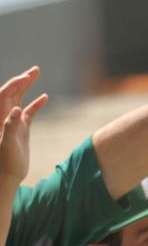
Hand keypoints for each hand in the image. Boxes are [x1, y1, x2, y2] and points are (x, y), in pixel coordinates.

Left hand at [0, 66, 46, 185]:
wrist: (7, 175)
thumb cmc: (5, 162)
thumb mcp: (7, 145)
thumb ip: (10, 126)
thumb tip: (16, 109)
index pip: (5, 94)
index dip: (15, 84)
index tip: (27, 77)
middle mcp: (5, 116)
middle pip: (12, 92)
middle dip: (22, 80)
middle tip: (35, 70)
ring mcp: (13, 121)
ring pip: (19, 99)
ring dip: (27, 87)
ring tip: (36, 74)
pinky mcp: (21, 129)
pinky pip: (29, 112)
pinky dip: (36, 104)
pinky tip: (45, 97)